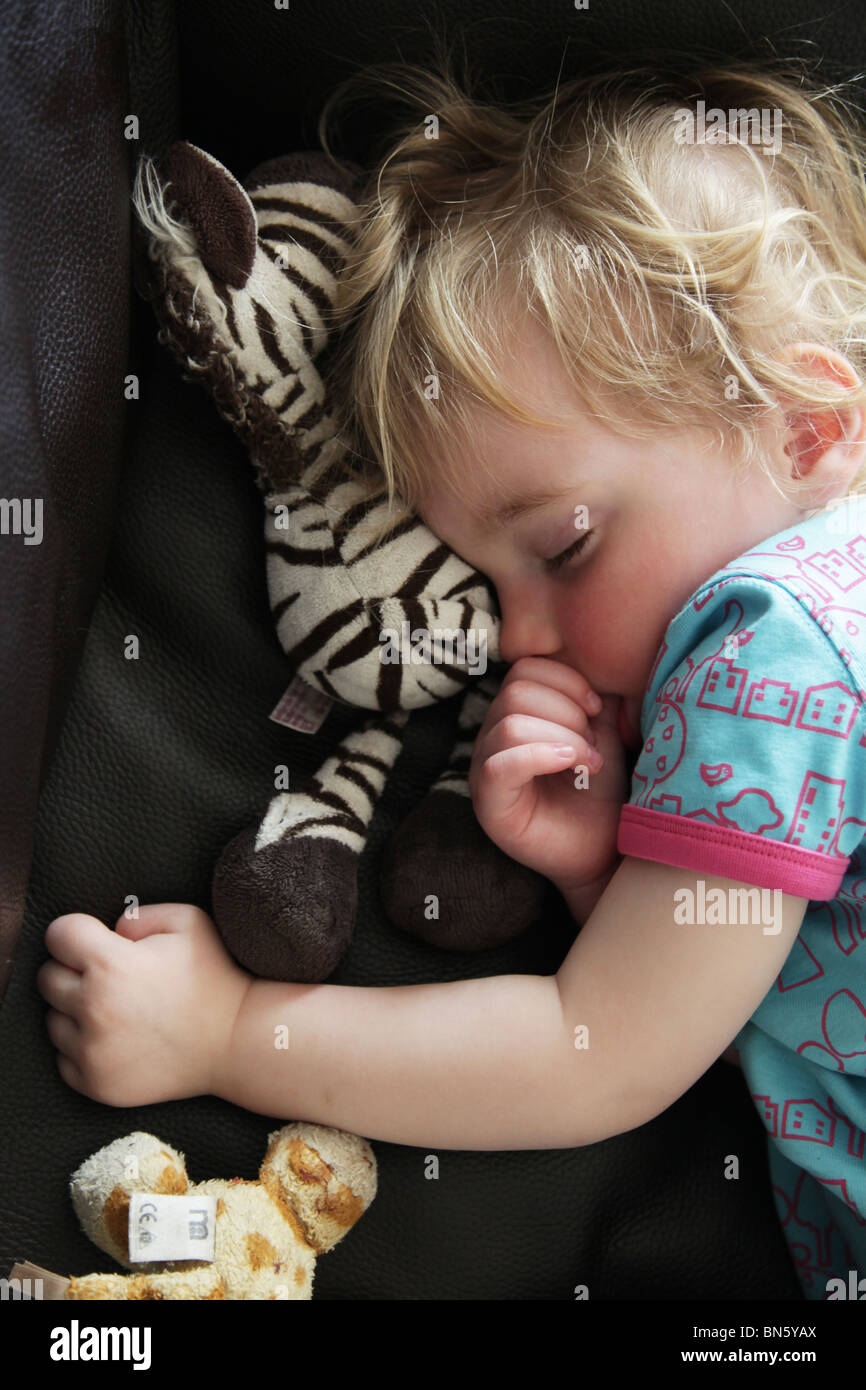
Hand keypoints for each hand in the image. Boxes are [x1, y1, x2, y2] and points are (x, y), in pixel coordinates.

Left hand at [37, 903, 252, 1106]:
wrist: (237, 1042)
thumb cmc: (215, 976)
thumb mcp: (188, 922)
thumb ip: (139, 915)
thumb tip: (109, 930)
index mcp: (111, 965)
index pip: (58, 935)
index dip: (77, 932)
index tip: (94, 940)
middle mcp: (94, 1009)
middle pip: (47, 978)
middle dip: (73, 970)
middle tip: (111, 976)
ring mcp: (92, 1051)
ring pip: (53, 1019)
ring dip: (76, 1011)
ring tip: (119, 1010)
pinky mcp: (95, 1083)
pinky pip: (64, 1057)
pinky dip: (83, 1048)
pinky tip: (119, 1038)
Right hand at [469, 657, 630, 892]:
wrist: (604, 851)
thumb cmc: (600, 792)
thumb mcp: (603, 733)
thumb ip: (595, 698)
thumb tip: (604, 658)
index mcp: (515, 714)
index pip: (525, 668)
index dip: (566, 680)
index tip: (597, 710)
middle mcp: (491, 738)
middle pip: (517, 692)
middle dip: (567, 713)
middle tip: (593, 747)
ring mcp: (485, 770)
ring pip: (510, 723)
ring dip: (563, 738)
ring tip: (589, 763)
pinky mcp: (489, 804)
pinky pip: (500, 764)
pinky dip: (540, 755)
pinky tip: (570, 765)